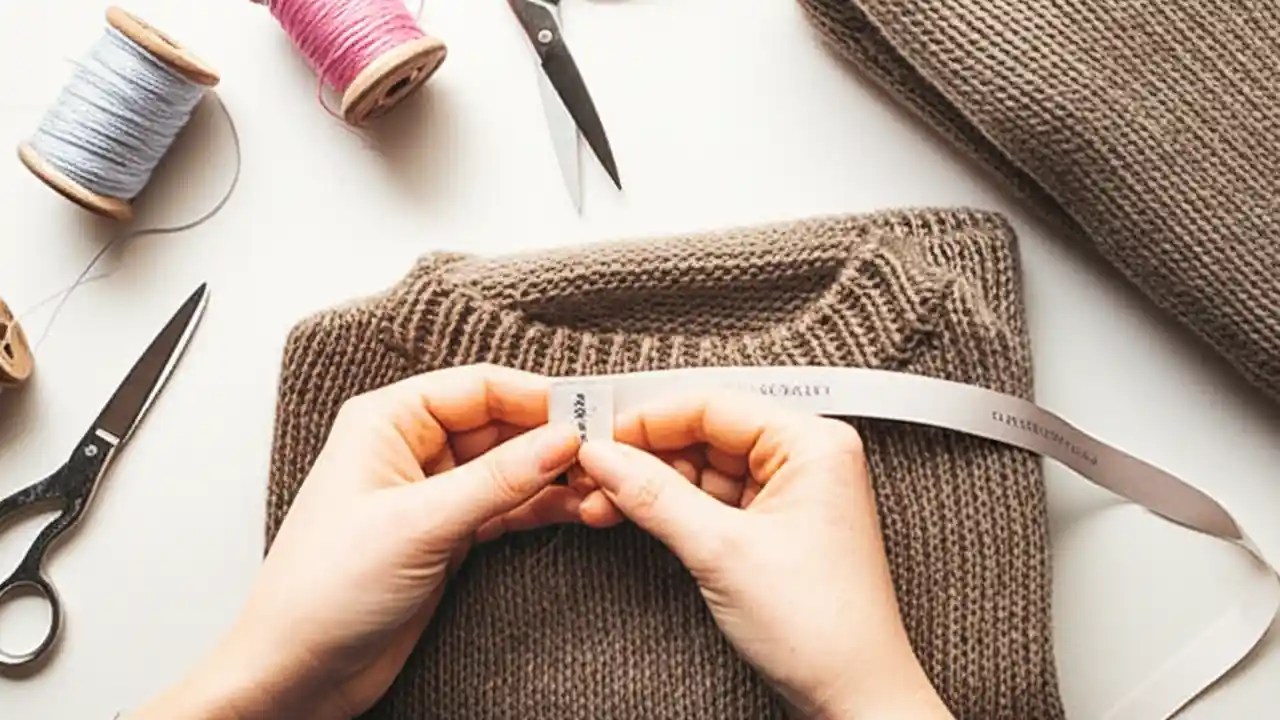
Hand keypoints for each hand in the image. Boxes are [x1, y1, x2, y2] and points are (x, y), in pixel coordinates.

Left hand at [134, 365, 582, 719]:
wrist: (296, 671)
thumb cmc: (323, 589)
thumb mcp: (418, 524)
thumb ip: (497, 480)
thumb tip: (561, 439)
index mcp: (387, 422)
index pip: (477, 387)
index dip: (536, 396)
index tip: (588, 412)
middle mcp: (411, 449)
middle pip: (500, 424)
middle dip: (552, 438)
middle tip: (608, 452)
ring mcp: (433, 493)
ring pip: (510, 468)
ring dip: (555, 476)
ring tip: (603, 487)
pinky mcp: (448, 535)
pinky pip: (507, 507)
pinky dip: (542, 508)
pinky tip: (579, 510)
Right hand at [574, 391, 951, 719]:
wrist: (854, 698)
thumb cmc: (821, 626)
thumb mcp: (721, 550)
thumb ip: (655, 495)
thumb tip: (604, 455)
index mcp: (813, 443)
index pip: (714, 406)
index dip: (648, 419)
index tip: (597, 432)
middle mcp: (807, 458)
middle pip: (705, 434)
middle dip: (644, 456)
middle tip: (590, 470)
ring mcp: (791, 494)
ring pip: (703, 469)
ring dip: (651, 485)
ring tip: (600, 500)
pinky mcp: (774, 528)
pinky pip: (713, 501)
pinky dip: (671, 508)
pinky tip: (631, 512)